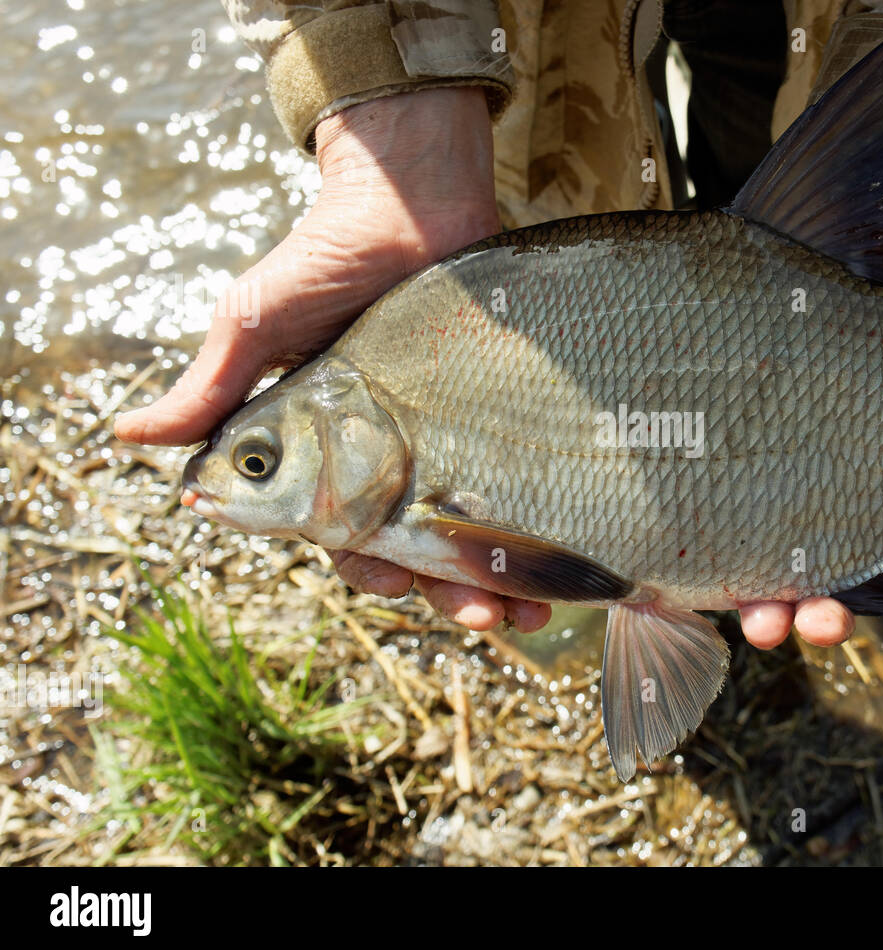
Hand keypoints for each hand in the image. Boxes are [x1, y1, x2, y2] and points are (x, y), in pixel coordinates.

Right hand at [114, 87, 550, 632]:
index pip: (341, 535)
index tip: (387, 579)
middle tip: (478, 616)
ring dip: (494, 584)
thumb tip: (126, 439)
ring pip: (470, 537)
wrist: (408, 200)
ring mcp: (447, 442)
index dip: (364, 565)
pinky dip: (534, 536)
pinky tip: (556, 573)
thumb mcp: (257, 324)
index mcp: (326, 455)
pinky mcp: (498, 423)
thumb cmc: (322, 258)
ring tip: (524, 616)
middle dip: (441, 594)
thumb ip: (212, 390)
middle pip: (416, 553)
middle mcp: (389, 460)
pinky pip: (517, 489)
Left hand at [739, 195, 882, 650]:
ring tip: (763, 622)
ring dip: (779, 602)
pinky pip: (735, 498)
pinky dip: (724, 542)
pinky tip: (710, 575)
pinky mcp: (756, 421)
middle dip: (842, 611)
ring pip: (791, 550)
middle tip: (823, 623)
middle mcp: (878, 463)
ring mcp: (811, 445)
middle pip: (858, 567)